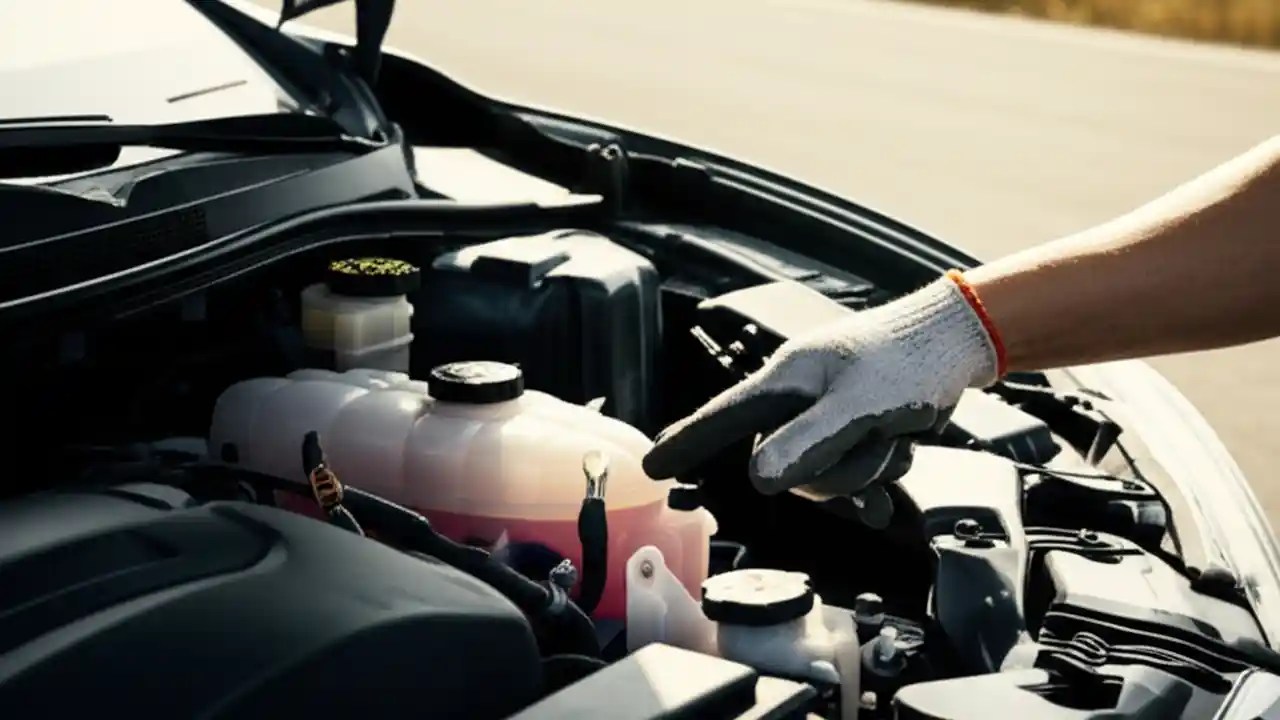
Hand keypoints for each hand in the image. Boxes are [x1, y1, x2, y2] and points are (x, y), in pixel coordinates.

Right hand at [643, 273, 1000, 497]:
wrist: (959, 341)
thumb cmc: (909, 360)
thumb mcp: (859, 407)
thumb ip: (807, 443)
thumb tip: (757, 480)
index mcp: (787, 380)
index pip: (723, 417)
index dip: (686, 442)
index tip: (652, 466)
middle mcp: (799, 397)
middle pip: (784, 464)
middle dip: (834, 472)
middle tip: (876, 445)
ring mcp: (827, 413)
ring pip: (822, 474)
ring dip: (865, 469)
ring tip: (897, 438)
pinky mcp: (854, 428)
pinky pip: (850, 472)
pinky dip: (874, 477)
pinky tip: (892, 482)